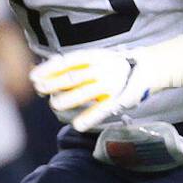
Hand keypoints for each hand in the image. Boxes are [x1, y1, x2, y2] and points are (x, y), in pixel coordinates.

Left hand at [31, 47, 151, 132]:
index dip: (49, 69)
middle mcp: (100, 68)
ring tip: (55, 105)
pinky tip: (77, 125)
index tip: (33, 77)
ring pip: (84, 92)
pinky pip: (101, 109)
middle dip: (54, 83)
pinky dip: (89, 117)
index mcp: (93, 56)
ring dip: (67, 100)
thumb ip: (71, 67)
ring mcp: (109, 84)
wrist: (148, 67)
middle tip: (40, 89)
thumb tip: (42, 74)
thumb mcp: (94, 60)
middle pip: (72, 76)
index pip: (66, 61)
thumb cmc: (113, 66)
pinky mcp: (118, 99)